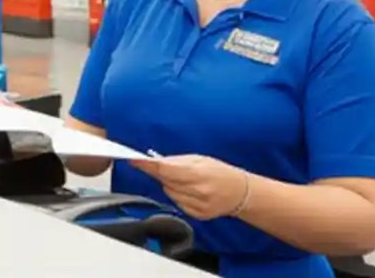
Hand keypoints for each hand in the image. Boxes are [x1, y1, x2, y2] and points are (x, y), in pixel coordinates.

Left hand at [133, 154, 249, 220]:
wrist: (240, 193)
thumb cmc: (220, 172)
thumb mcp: (200, 159)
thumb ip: (177, 161)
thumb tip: (155, 161)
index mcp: (198, 175)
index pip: (165, 170)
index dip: (147, 165)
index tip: (134, 160)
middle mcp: (197, 192)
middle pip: (165, 182)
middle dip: (158, 173)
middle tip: (157, 165)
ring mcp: (197, 206)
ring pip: (169, 193)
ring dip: (169, 184)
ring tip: (183, 178)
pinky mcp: (197, 215)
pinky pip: (177, 203)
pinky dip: (177, 195)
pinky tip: (188, 190)